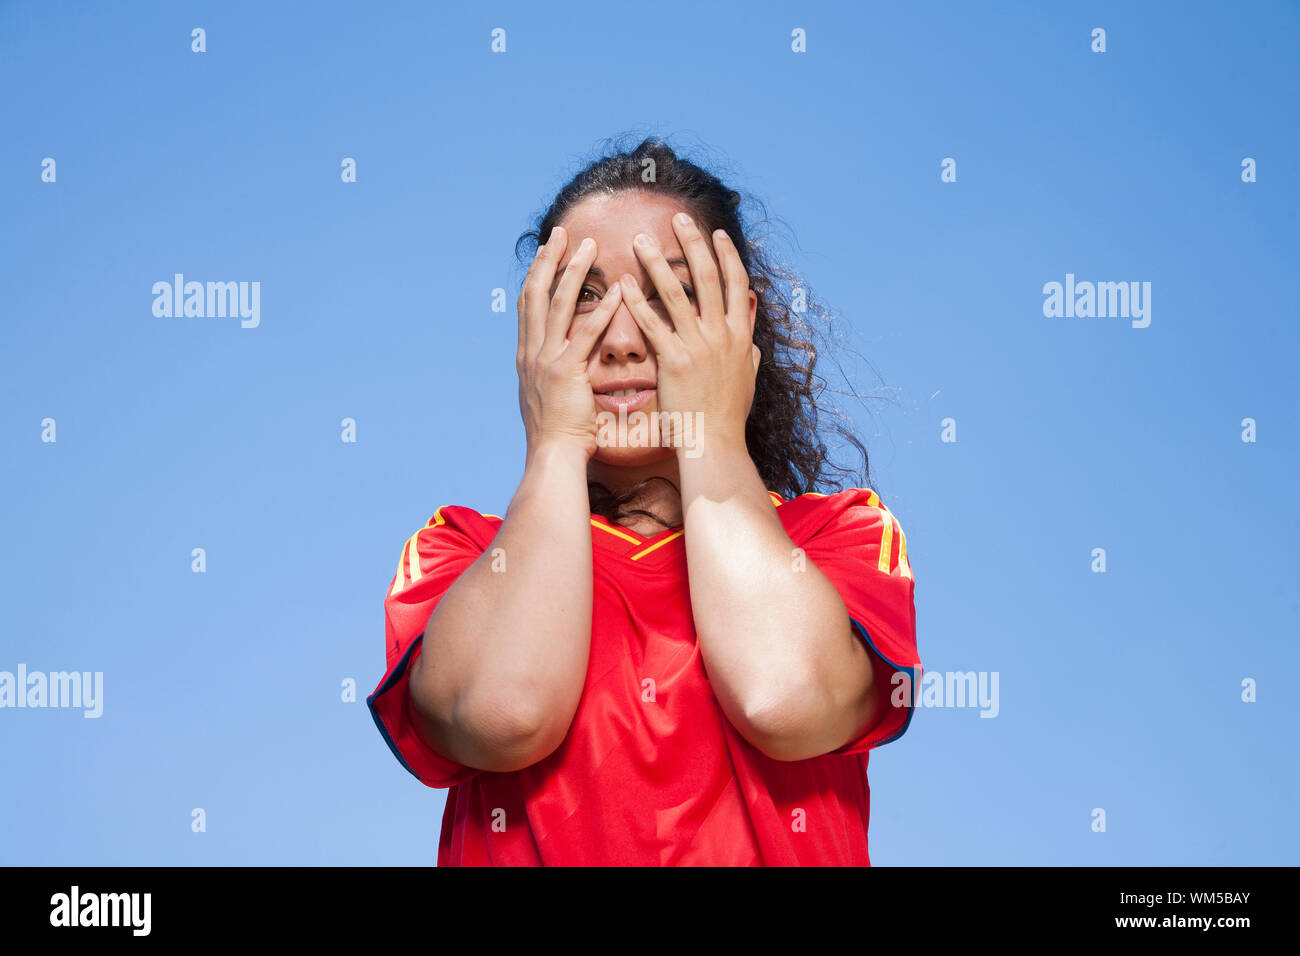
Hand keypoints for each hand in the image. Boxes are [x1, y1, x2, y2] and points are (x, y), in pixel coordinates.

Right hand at [516, 226, 623, 459]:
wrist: (552, 457)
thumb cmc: (558, 434)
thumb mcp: (549, 396)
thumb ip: (553, 374)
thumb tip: (560, 365)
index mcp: (527, 356)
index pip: (529, 304)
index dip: (537, 274)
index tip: (547, 250)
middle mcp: (532, 352)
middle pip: (537, 293)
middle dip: (549, 260)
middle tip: (561, 232)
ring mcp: (546, 360)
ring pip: (559, 305)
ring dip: (574, 272)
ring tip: (589, 247)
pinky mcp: (566, 372)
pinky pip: (585, 335)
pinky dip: (601, 312)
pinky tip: (616, 293)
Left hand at [619, 215, 758, 451]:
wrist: (716, 444)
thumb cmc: (728, 417)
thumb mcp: (748, 379)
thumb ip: (750, 352)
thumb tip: (754, 334)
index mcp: (741, 336)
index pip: (736, 283)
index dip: (727, 255)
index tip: (716, 234)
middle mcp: (722, 335)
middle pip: (707, 277)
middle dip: (693, 244)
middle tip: (678, 218)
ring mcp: (699, 346)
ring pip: (676, 293)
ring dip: (657, 263)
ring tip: (642, 241)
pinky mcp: (675, 361)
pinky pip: (652, 324)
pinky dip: (636, 302)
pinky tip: (622, 284)